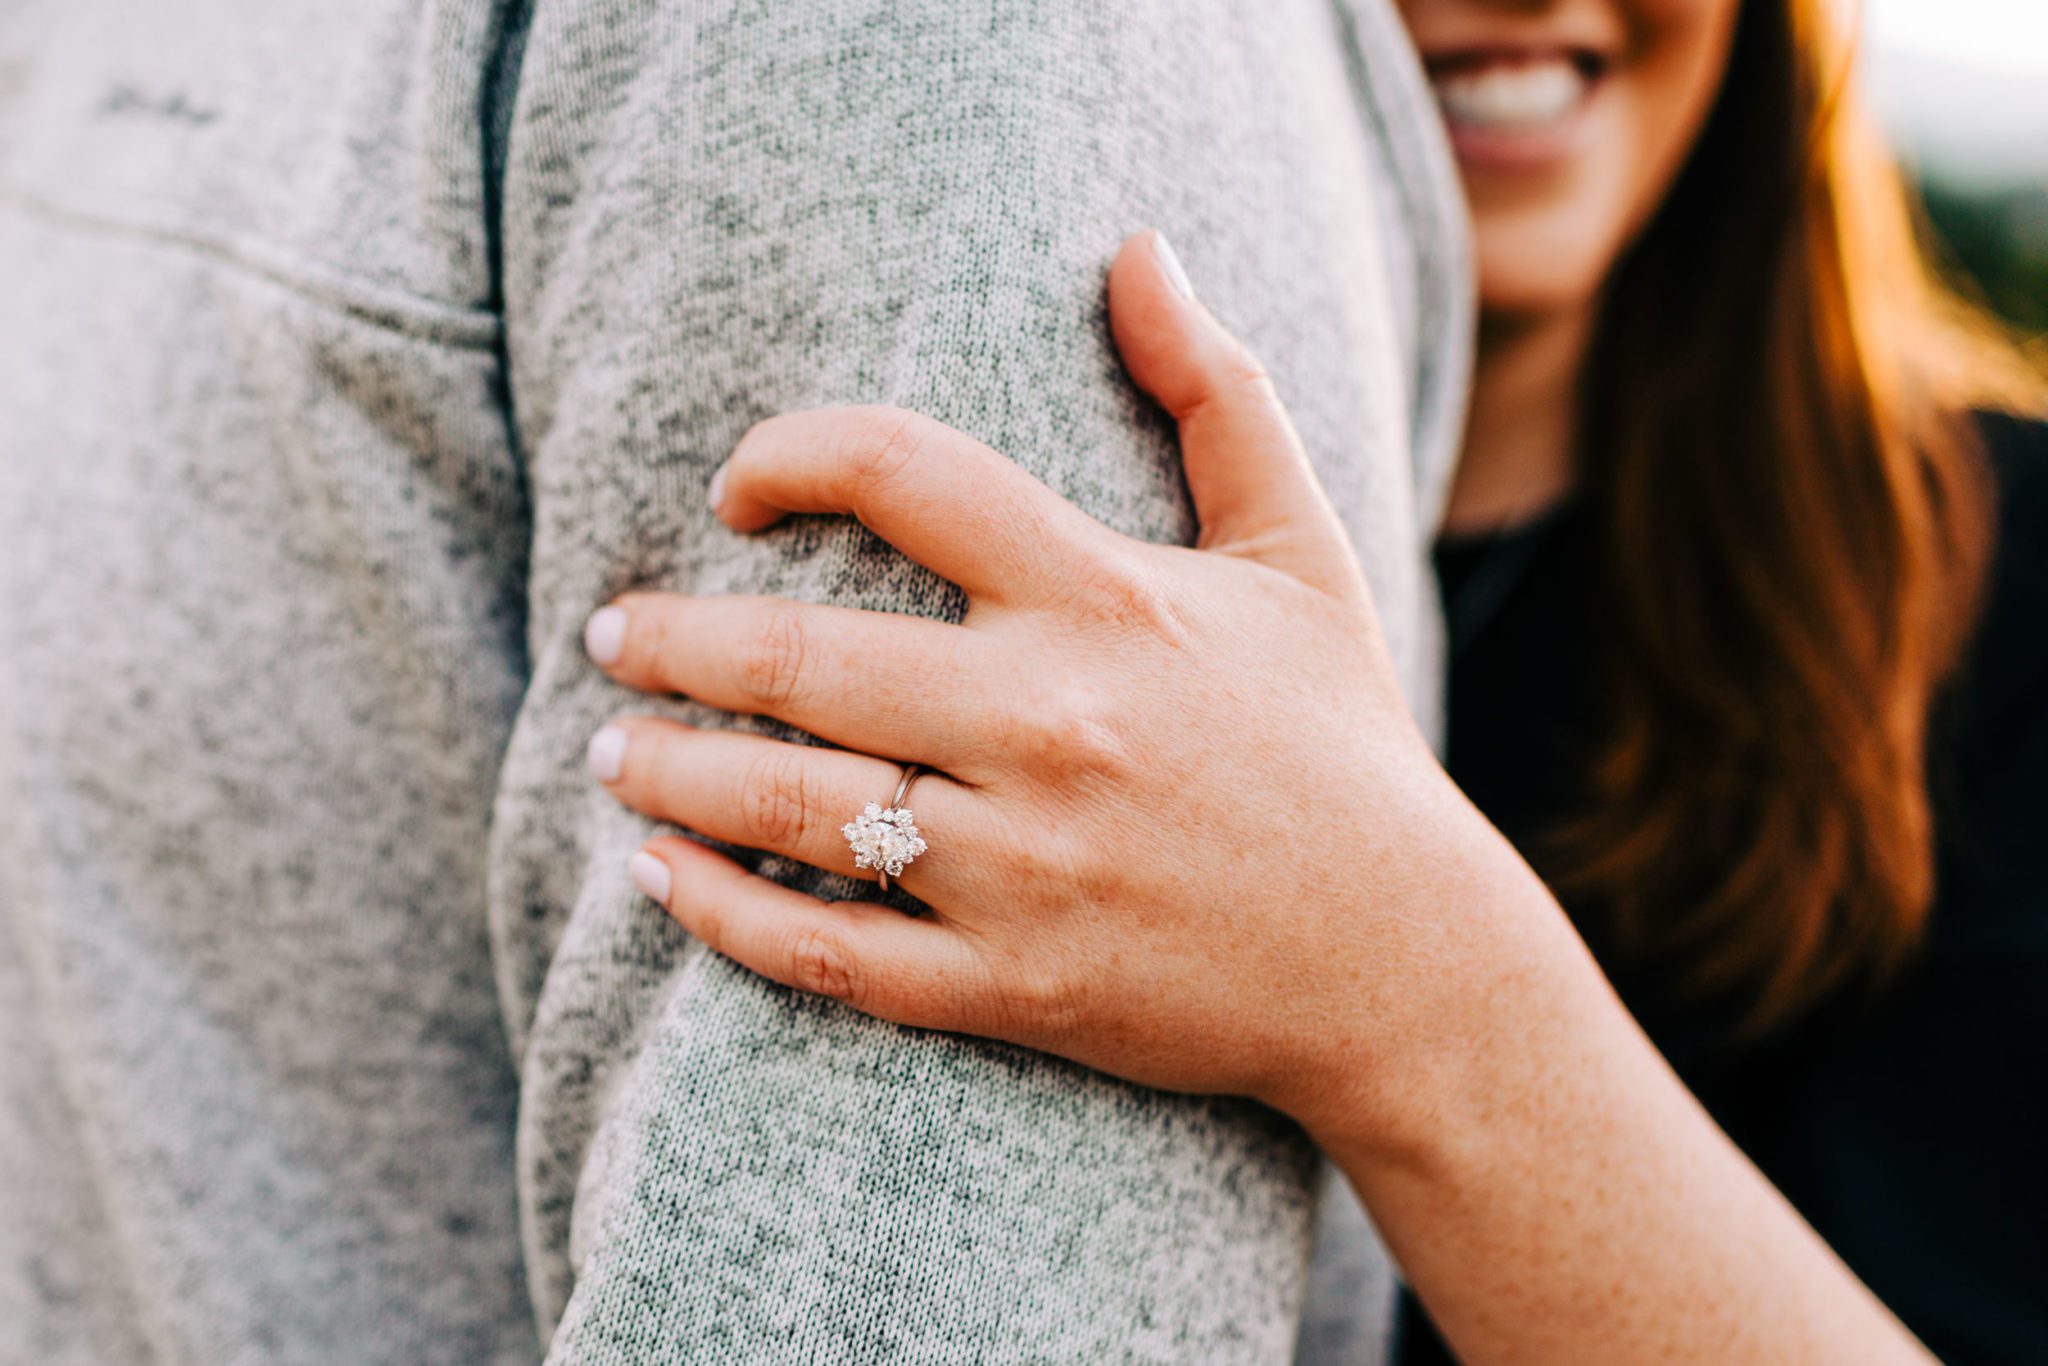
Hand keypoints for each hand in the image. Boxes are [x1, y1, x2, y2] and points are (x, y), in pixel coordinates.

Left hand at [581, 231, 1552, 1140]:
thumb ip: (1217, 392)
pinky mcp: (1013, 985)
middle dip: (671, 642)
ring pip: (792, 810)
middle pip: (798, 660)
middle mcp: (1049, 724)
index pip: (902, 472)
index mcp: (1108, 600)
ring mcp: (1024, 867)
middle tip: (609, 634)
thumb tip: (1138, 248)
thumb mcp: (1298, 549)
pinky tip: (660, 880)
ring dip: (670, 773)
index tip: (738, 490)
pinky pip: (831, 951)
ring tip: (612, 752)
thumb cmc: (1341, 741)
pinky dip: (725, 917)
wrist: (1404, 960)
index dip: (789, 453)